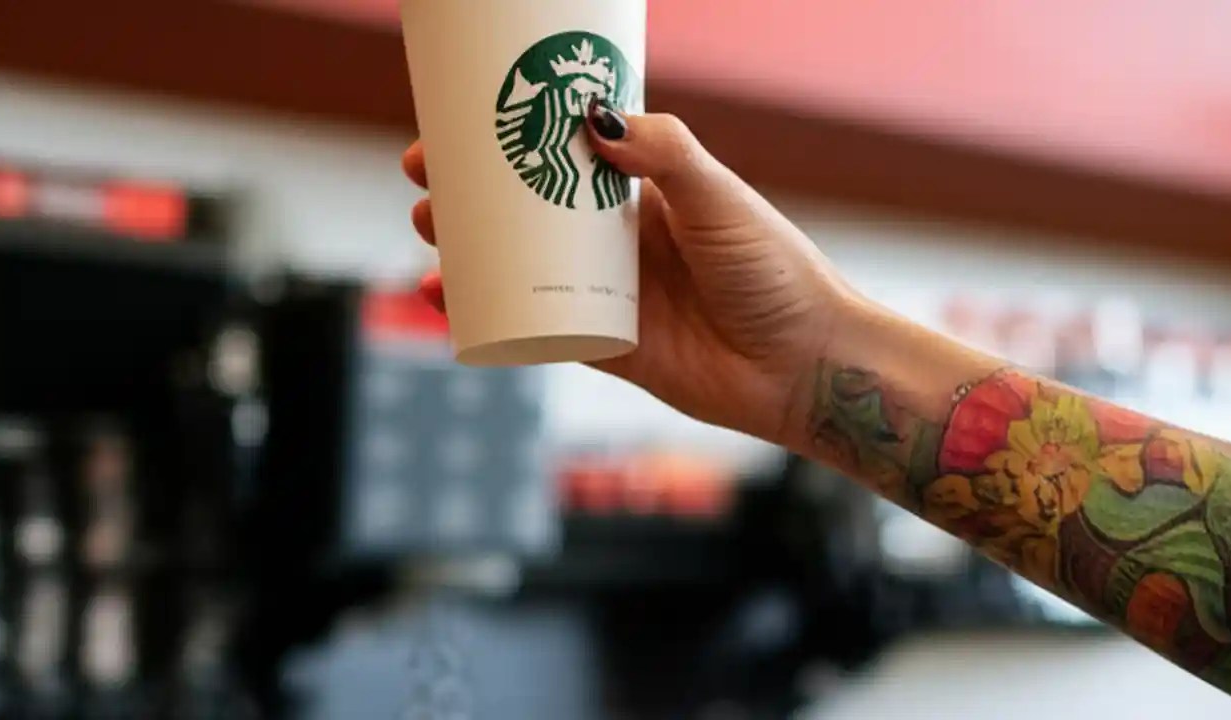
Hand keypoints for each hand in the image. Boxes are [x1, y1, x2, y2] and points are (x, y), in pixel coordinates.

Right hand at [403, 108, 853, 448]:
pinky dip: (486, 317)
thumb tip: (590, 117)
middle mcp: (621, 243)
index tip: (462, 127)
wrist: (804, 364)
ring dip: (468, 253)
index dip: (513, 142)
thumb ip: (663, 152)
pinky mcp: (605, 348)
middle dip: (473, 197)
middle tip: (426, 184)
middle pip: (528, 213)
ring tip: (428, 233)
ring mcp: (608, 296)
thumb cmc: (774, 270)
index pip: (565, 158)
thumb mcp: (718, 196)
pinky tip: (447, 301)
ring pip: (521, 270)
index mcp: (646, 195)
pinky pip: (533, 330)